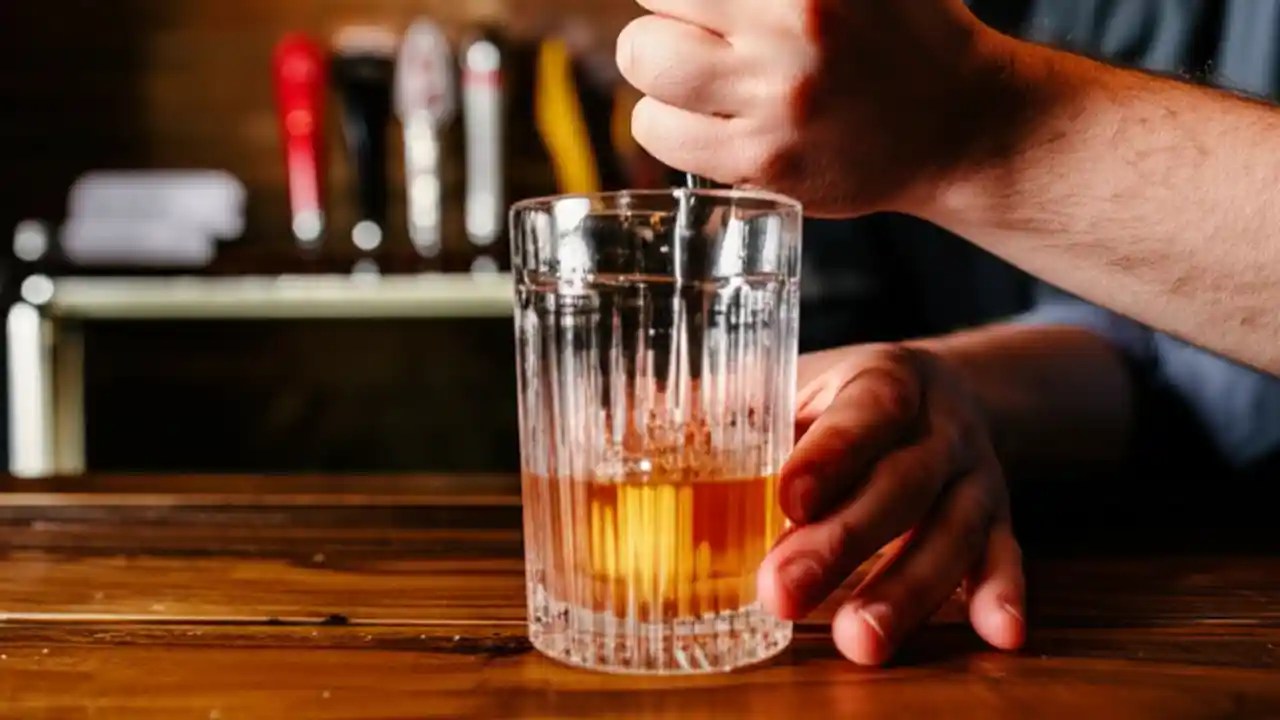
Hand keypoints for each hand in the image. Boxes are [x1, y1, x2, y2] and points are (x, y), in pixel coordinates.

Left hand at [615, 0, 1016, 216]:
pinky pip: (658, 131)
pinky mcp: (761, 163)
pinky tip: (704, 121)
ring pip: (644, 63)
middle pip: (654, 0)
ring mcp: (773, 101)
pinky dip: (665, 123)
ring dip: (657, 70)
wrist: (958, 123)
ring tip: (697, 79)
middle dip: (666, 19)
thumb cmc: (903, 33)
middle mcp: (791, 30)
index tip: (704, 8)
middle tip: (696, 37)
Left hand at [757, 344, 1025, 664]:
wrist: (942, 396)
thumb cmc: (841, 400)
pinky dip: (1000, 593)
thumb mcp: (793, 384)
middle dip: (844, 542)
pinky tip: (998, 635)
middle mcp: (941, 427)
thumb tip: (628, 430)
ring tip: (859, 642)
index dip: (829, 456)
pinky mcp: (998, 519)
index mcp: (885, 381)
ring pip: (952, 532)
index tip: (786, 497)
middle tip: (783, 592)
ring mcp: (976, 475)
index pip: (862, 415)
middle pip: (901, 485)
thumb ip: (730, 413)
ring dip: (907, 591)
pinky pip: (1005, 556)